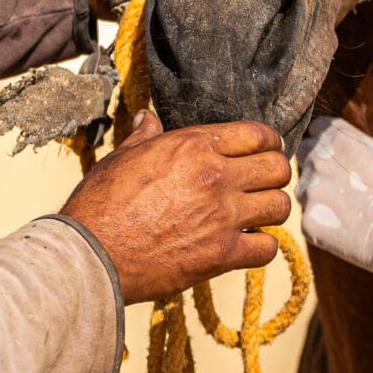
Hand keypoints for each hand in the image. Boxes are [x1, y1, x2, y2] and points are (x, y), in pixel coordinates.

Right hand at [61, 111, 289, 299]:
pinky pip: (267, 248)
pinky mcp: (222, 254)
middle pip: (278, 168)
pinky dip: (262, 247)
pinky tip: (247, 245)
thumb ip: (145, 137)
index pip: (258, 134)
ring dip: (272, 210)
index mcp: (194, 145)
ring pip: (280, 206)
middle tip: (264, 184)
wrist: (91, 253)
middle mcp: (215, 176)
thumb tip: (147, 118)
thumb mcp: (122, 158)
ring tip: (257, 215)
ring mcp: (222, 216)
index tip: (268, 151)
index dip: (270, 143)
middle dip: (275, 175)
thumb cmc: (101, 203)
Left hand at [296, 119, 372, 282]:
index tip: (348, 156)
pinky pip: (307, 220)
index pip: (319, 128)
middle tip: (347, 184)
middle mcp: (319, 159)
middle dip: (320, 166)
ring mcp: (311, 193)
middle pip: (306, 155)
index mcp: (341, 137)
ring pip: (303, 188)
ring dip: (318, 195)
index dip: (330, 140)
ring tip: (346, 208)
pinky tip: (343, 230)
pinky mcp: (309, 224)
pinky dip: (322, 225)